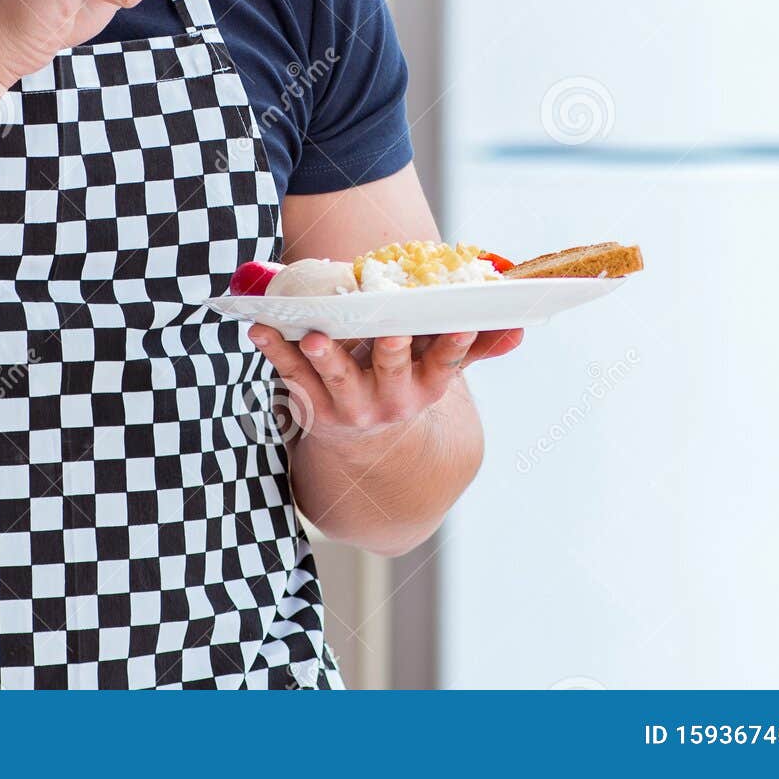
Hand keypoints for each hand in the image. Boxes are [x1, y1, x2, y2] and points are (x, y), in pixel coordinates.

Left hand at [247, 325, 524, 442]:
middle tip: (390, 332)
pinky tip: (260, 329)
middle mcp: (390, 400)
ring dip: (325, 356)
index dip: (452, 346)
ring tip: (314, 335)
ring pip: (336, 378)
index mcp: (425, 387)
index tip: (456, 325)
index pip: (444, 365)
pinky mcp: (312, 405)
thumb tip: (518, 327)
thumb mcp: (438, 373)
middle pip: (391, 371)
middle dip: (391, 352)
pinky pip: (291, 376)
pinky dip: (274, 352)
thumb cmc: (404, 385)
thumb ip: (472, 348)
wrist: (367, 454)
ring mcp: (350, 406)